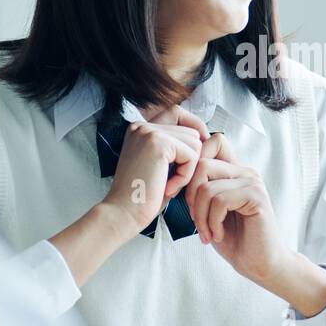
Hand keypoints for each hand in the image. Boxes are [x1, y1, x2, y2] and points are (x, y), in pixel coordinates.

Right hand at [100, 105, 207, 234]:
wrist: (123, 213)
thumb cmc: (142, 196)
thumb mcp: (158, 165)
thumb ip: (173, 146)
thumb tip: (202, 136)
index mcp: (139, 128)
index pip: (176, 112)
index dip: (193, 126)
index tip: (200, 147)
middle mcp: (142, 125)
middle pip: (190, 130)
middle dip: (191, 158)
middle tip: (173, 180)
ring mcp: (149, 132)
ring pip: (194, 143)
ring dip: (188, 168)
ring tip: (169, 184)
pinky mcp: (159, 143)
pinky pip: (191, 156)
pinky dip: (185, 176)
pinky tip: (168, 188)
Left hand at [184, 132, 291, 280]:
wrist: (259, 264)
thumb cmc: (233, 239)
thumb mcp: (208, 210)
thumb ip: (200, 188)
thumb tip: (177, 172)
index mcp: (234, 171)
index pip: (214, 142)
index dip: (194, 160)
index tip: (184, 190)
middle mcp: (245, 172)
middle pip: (203, 164)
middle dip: (190, 196)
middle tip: (195, 220)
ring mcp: (252, 182)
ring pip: (207, 187)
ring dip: (201, 216)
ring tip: (208, 233)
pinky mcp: (257, 197)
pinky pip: (220, 201)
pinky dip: (212, 222)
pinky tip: (217, 235)